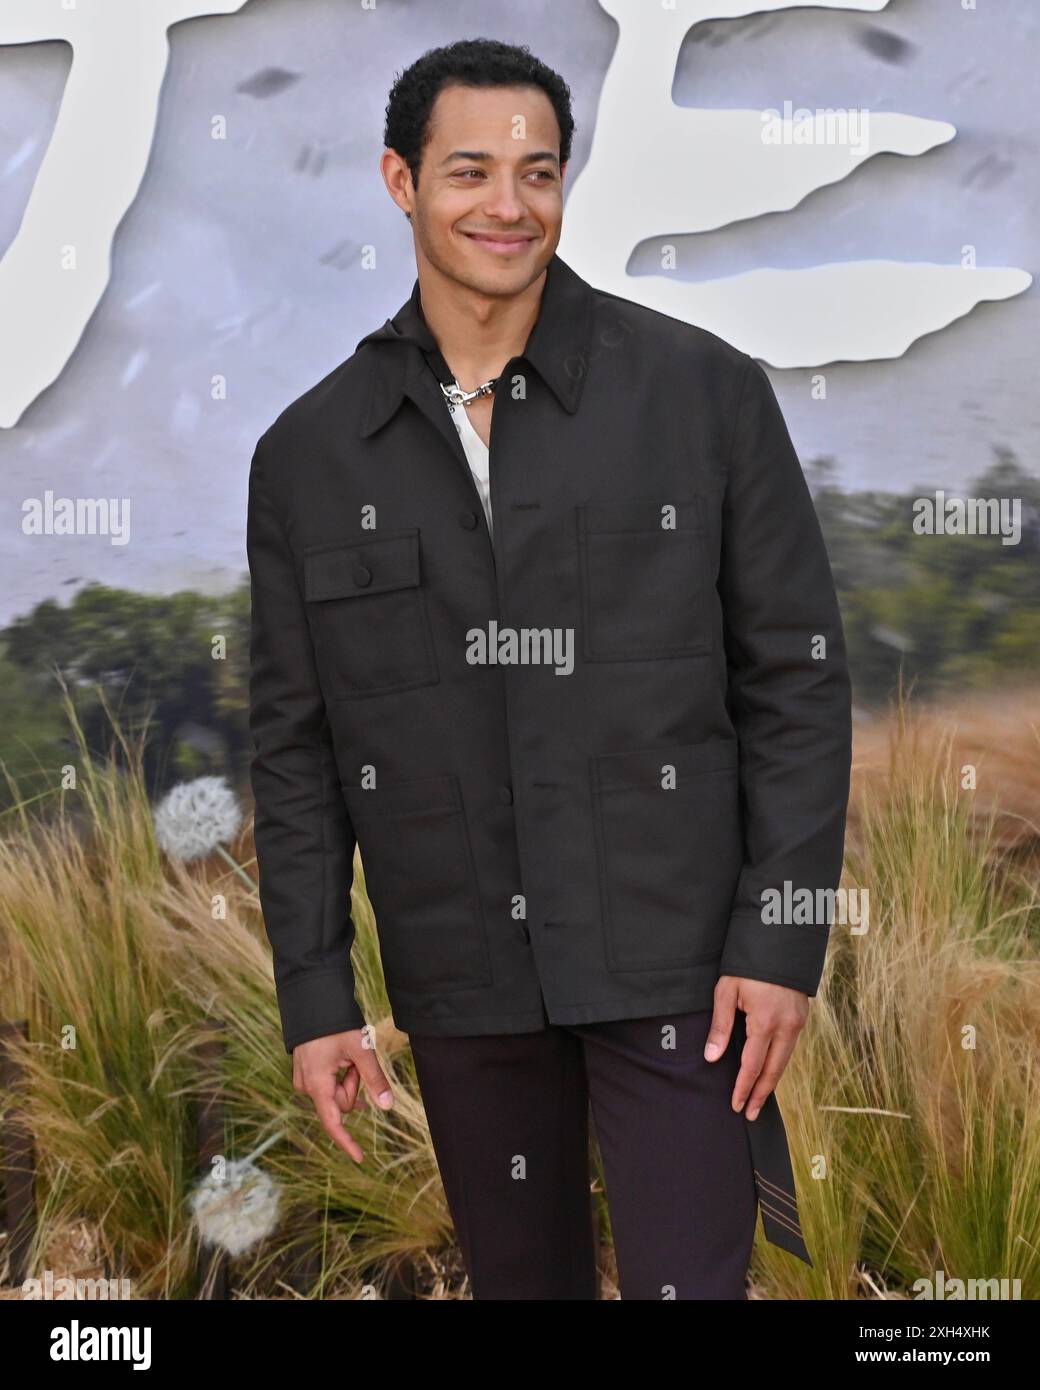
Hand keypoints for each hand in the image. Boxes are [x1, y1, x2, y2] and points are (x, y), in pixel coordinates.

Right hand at [292, 1026, 393, 1162]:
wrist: (312, 1002)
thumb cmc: (335, 1025)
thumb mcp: (360, 1050)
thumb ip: (374, 1079)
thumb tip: (387, 1107)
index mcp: (317, 1085)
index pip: (333, 1123)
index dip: (347, 1141)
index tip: (360, 1158)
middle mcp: (306, 1086)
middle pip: (341, 1102)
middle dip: (354, 1084)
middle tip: (355, 1058)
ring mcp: (304, 1080)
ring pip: (336, 1091)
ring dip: (348, 1076)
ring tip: (347, 1052)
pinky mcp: (305, 1072)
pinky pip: (328, 1083)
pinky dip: (340, 1073)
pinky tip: (341, 1056)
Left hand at [704, 976, 808, 1120]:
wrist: (778, 939)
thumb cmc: (747, 964)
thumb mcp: (726, 990)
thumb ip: (720, 1025)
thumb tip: (712, 1058)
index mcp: (765, 1022)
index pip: (752, 1066)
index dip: (744, 1088)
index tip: (737, 1106)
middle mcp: (786, 1026)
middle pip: (773, 1071)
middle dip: (761, 1094)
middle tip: (751, 1115)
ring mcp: (797, 1022)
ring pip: (785, 1061)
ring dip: (771, 1081)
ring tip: (759, 1099)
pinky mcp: (802, 1016)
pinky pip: (789, 1047)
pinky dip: (779, 1063)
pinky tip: (769, 1071)